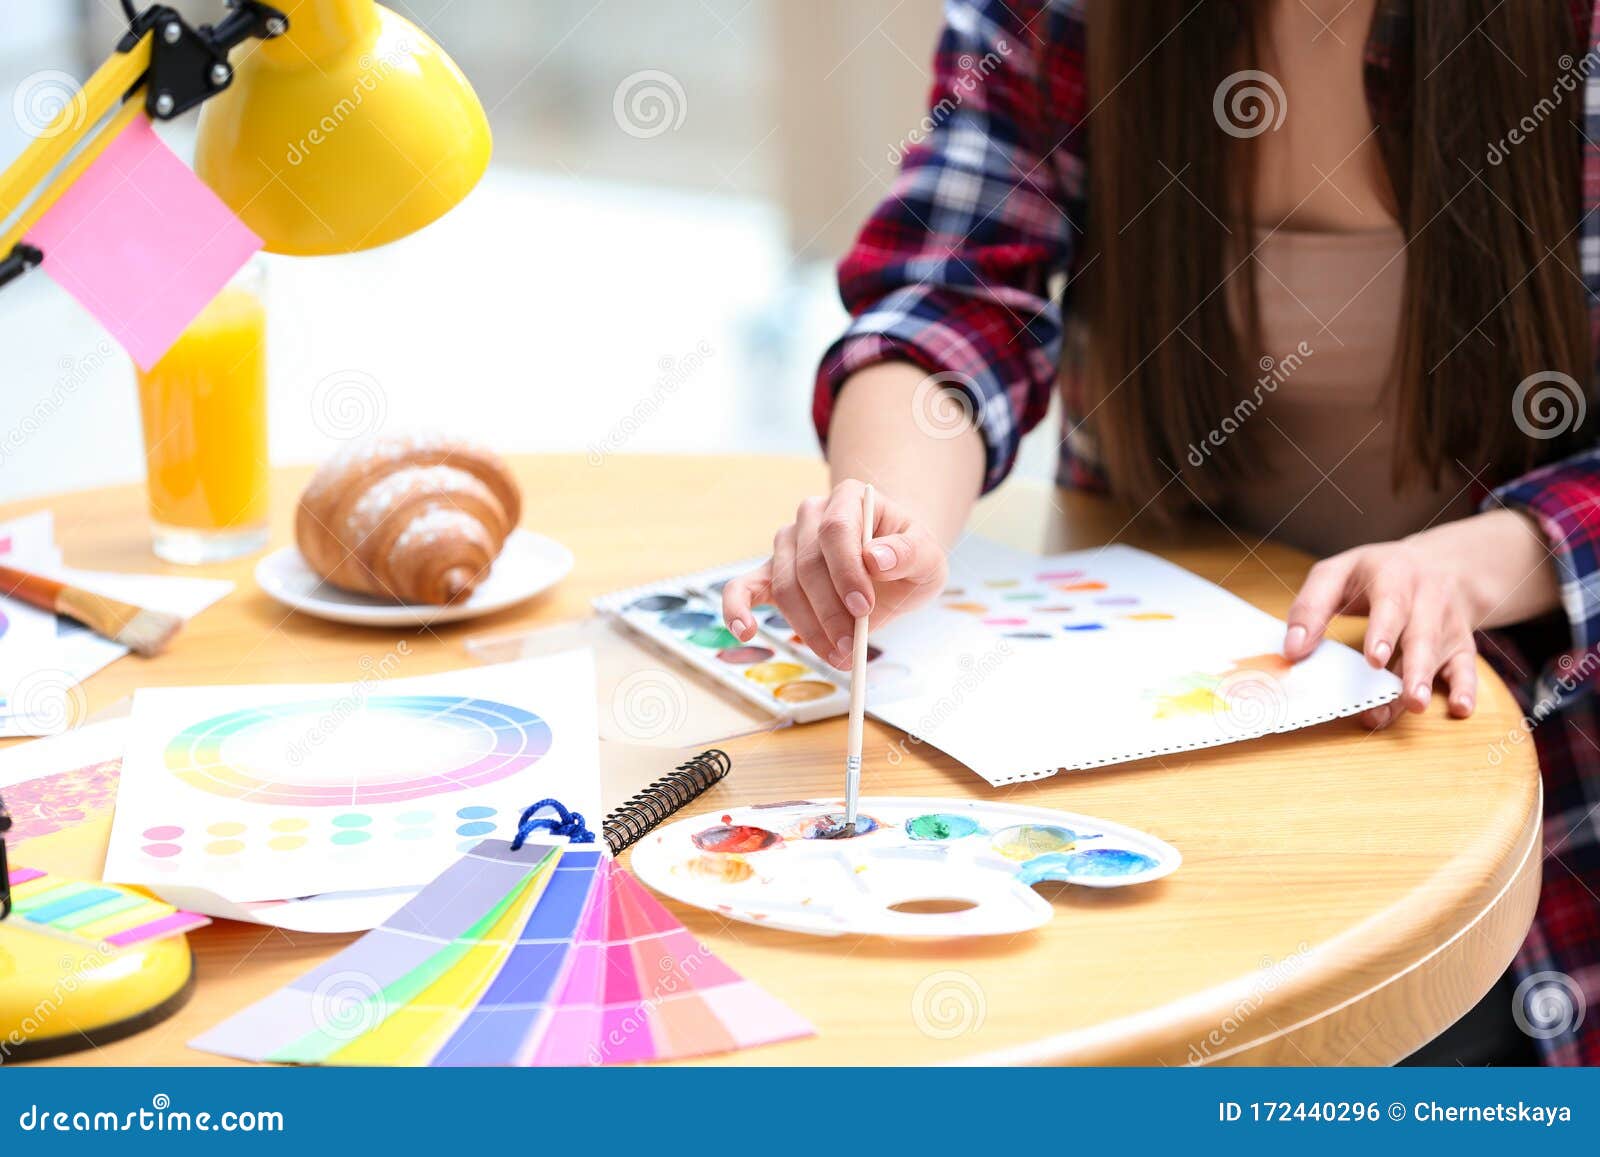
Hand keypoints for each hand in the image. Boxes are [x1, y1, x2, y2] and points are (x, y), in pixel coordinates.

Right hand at [721, 480, 947, 668]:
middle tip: (851, 648)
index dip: (846, 571)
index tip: (863, 608)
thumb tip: (877, 558)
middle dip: (830, 612)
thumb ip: (909, 553)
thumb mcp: (928, 556)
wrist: (891, 565)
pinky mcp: (772, 573)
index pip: (836, 529)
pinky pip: (744, 587)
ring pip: (786, 587)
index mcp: (849, 498)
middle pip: (808, 565)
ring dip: (808, 627)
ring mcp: (787, 544)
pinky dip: (737, 609)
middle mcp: (811, 514)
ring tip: (838, 656)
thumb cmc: (907, 557)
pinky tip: (746, 631)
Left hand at [1284, 537, 1484, 727]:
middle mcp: (1425, 596)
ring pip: (1438, 654)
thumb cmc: (1375, 573)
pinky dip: (1466, 687)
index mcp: (1391, 575)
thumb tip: (1291, 651)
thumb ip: (1311, 608)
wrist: (1441, 562)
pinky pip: (1467, 665)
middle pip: (1421, 633)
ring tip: (1414, 704)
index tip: (1374, 659)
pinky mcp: (1460, 642)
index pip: (1390, 603)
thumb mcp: (1336, 574)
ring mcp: (1445, 620)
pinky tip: (1460, 708)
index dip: (1383, 631)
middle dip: (1412, 664)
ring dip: (1426, 680)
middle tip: (1404, 693)